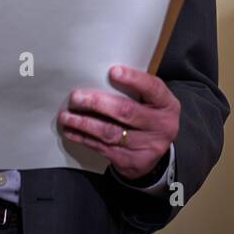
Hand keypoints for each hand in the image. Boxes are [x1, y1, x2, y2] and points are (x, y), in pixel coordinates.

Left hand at [58, 65, 178, 179]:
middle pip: (126, 112)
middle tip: (76, 97)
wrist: (155, 151)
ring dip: (84, 123)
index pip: (152, 88)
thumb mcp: (151, 101)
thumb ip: (135, 90)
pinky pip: (103, 148)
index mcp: (166, 105)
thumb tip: (99, 77)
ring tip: (66, 116)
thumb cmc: (148, 115)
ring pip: (110, 133)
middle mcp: (161, 126)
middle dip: (97, 103)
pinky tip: (72, 131)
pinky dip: (84, 138)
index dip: (133, 79)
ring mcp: (147, 146)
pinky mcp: (131, 161)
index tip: (112, 72)